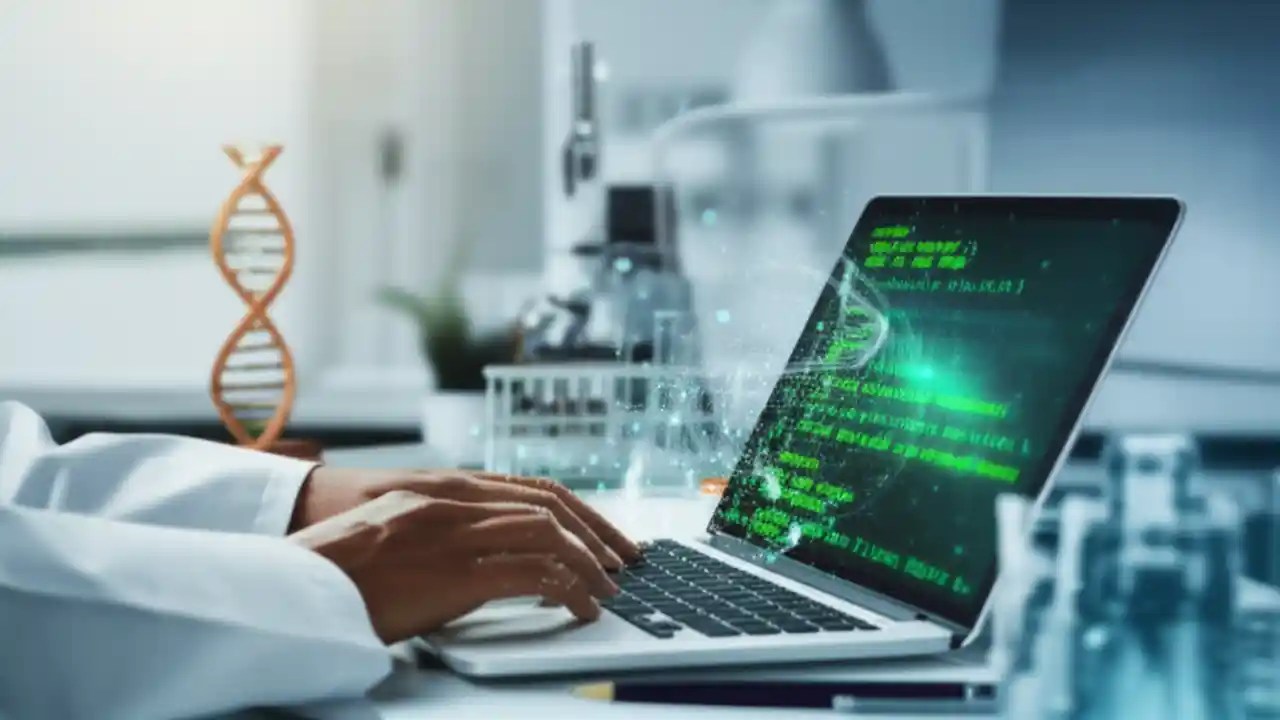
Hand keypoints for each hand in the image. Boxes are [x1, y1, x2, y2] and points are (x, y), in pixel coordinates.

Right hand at [289, 491, 620, 642]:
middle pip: (549, 505)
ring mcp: (456, 534)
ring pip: (549, 534)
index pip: (530, 488)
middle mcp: (454, 503)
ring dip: (589, 562)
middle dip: (595, 532)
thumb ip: (432, 531)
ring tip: (608, 589)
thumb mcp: (389, 533)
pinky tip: (582, 608)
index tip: (601, 532)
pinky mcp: (456, 572)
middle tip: (623, 559)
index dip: (575, 509)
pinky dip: (569, 590)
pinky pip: (533, 575)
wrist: (291, 583)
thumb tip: (468, 556)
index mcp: (441, 491)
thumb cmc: (332, 568)